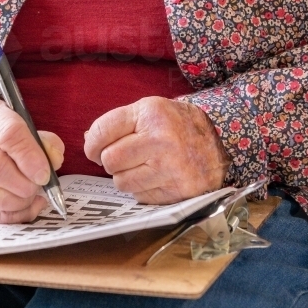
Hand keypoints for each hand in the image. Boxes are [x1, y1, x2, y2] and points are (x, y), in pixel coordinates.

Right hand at [0, 98, 63, 222]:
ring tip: (31, 196)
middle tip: (38, 186)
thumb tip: (54, 159)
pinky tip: (25, 206)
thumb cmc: (3, 133)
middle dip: (23, 183)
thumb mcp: (24, 125)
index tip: (44, 172)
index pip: (9, 134)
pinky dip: (12, 215)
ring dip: (17, 202)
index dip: (29, 156)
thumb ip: (44, 141)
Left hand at [84, 97, 229, 203]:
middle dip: (110, 161)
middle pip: (110, 161)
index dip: (92, 144)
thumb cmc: (176, 124)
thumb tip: (89, 140)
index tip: (95, 149)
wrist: (218, 140)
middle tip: (122, 157)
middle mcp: (161, 141)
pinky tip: (156, 176)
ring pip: (122, 183)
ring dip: (126, 176)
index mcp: (151, 115)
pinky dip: (142, 189)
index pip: (103, 131)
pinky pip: (140, 196)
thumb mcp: (148, 110)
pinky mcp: (177, 191)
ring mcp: (171, 169)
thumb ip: (117, 123)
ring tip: (141, 166)